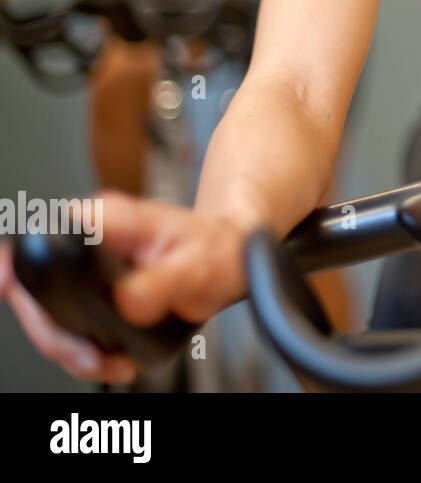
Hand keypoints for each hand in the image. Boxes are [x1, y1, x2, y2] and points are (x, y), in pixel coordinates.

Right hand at [0, 191, 249, 383]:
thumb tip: (128, 304)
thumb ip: (164, 283)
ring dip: (70, 347)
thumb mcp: (200, 267)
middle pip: (36, 288)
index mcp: (109, 220)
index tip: (9, 285)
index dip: (18, 265)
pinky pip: (69, 320)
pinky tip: (113, 360)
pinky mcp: (93, 285)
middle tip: (94, 359)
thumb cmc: (220, 249)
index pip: (43, 236)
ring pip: (48, 311)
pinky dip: (84, 348)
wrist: (234, 252)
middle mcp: (90, 237)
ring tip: (111, 364)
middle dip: (56, 334)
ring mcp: (87, 262)